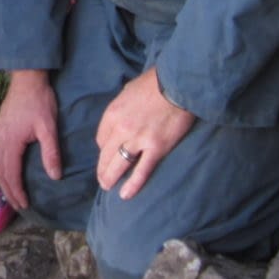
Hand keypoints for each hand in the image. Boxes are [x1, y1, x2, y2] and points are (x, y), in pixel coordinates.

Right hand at [0, 69, 60, 210]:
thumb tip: (54, 177)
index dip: (17, 190)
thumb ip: (51, 152)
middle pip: (0, 171)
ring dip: (2, 181)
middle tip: (18, 205)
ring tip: (11, 193)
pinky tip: (4, 171)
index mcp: (12, 141)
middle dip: (8, 190)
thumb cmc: (40, 102)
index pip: (11, 173)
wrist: (27, 78)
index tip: (25, 204)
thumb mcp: (49, 127)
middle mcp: (1, 139)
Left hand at [94, 66, 194, 200]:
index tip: (108, 153)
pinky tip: (125, 195)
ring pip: (118, 165)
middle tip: (102, 179)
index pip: (101, 139)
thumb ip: (121, 108)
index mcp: (112, 114)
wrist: (176, 84)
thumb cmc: (153, 84)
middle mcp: (121, 129)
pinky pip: (141, 171)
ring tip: (107, 187)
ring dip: (110, 178)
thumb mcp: (128, 92)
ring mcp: (138, 140)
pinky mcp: (156, 148)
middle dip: (102, 168)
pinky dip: (132, 185)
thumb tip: (119, 120)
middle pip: (106, 155)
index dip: (104, 148)